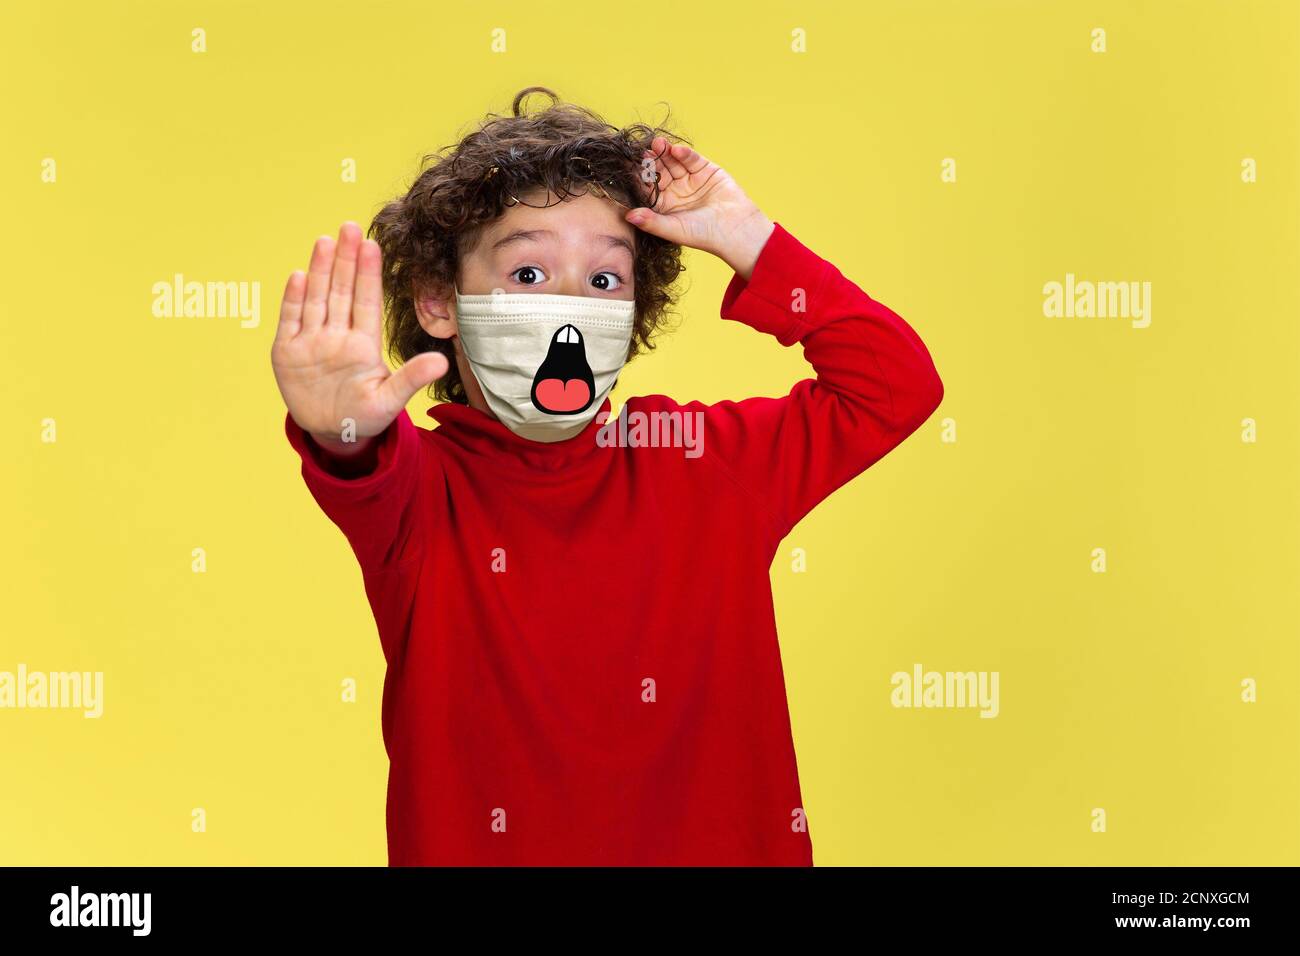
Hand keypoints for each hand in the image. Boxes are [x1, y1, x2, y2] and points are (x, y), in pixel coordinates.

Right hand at [271, 222, 448, 453]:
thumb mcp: (390, 401)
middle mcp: (338, 336)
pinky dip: (293, 300)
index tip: (373, 246)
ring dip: (319, 270)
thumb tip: (442, 363)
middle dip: (345, 260)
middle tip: (350, 227)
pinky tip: (298, 276)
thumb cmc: (365, 416)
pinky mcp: (288, 352)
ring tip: (325, 240)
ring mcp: (312, 341)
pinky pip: (290, 321)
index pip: (367, 302)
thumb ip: (412, 379)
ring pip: (316, 299)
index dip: (368, 274)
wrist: (331, 432)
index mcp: (364, 345)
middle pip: (341, 291)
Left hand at [623, 137, 774, 280]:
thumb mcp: (673, 229)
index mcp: (664, 206)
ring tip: (658, 144)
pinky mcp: (706, 170)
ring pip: (673, 162)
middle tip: (643, 152)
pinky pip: (691, 159)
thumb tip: (627, 216)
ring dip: (665, 153)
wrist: (736, 230)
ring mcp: (690, 179)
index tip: (629, 168)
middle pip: (659, 172)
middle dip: (651, 162)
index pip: (648, 188)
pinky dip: (684, 154)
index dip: (639, 178)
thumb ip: (651, 222)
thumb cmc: (704, 235)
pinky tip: (676, 151)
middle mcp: (675, 191)